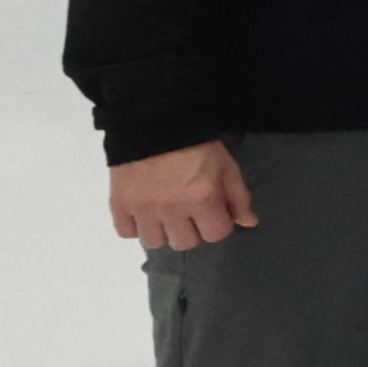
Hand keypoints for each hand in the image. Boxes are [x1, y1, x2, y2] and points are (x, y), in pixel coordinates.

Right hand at [106, 139, 252, 254]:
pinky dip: (135, 226)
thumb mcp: (226, 166)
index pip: (216, 235)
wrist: (153, 123)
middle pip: (185, 243)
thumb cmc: (196, 144)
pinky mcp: (119, 203)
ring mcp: (143, 208)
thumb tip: (248, 223)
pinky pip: (126, 231)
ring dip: (163, 232)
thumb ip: (238, 197)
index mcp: (202, 199)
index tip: (213, 212)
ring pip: (154, 242)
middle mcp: (172, 209)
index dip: (218, 224)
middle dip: (191, 230)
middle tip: (189, 213)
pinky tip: (144, 213)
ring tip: (165, 215)